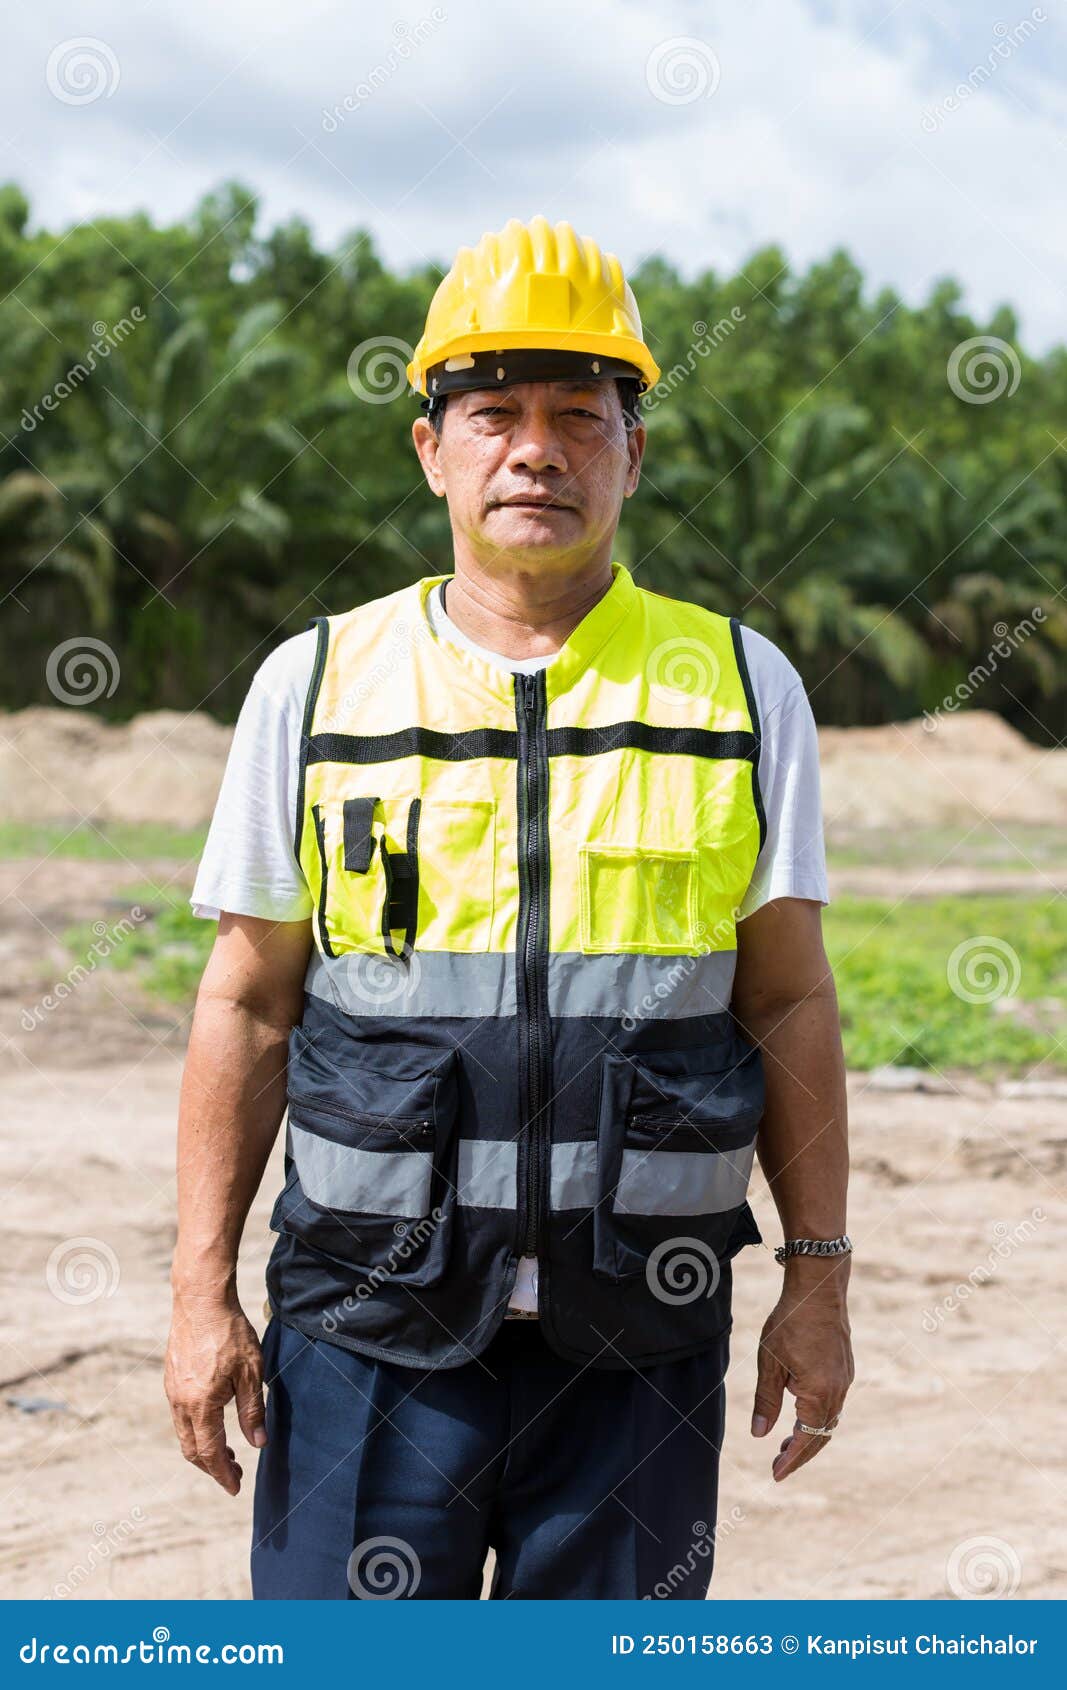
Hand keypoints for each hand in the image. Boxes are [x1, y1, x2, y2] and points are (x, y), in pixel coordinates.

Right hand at [164, 1288, 266, 1494]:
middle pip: (192, 1449)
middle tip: (233, 1473)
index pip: (210, 1453)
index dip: (223, 1474)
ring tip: (226, 1453)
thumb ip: (253, 1411)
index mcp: (201, 1405)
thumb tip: (258, 1444)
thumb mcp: (251, 1372)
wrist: (200, 1300)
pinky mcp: (171, 1379)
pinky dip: (195, 1429)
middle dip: (212, 1467)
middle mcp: (180, 1402)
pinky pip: (180, 1416)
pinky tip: (212, 1423)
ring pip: (184, 1433)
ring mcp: (172, 1391)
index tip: (235, 1488)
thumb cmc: (230, 1334)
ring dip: (203, 1448)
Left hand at [750, 1255, 852, 1480]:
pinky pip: (834, 1403)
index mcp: (819, 1393)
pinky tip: (802, 1414)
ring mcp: (845, 1380)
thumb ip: (766, 1401)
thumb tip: (759, 1434)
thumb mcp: (769, 1362)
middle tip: (778, 1465)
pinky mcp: (845, 1369)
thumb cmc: (790, 1322)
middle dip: (800, 1453)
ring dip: (810, 1435)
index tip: (775, 1474)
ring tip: (786, 1444)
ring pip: (829, 1420)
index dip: (791, 1459)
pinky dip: (818, 1417)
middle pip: (821, 1435)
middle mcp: (838, 1391)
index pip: (806, 1439)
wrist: (819, 1289)